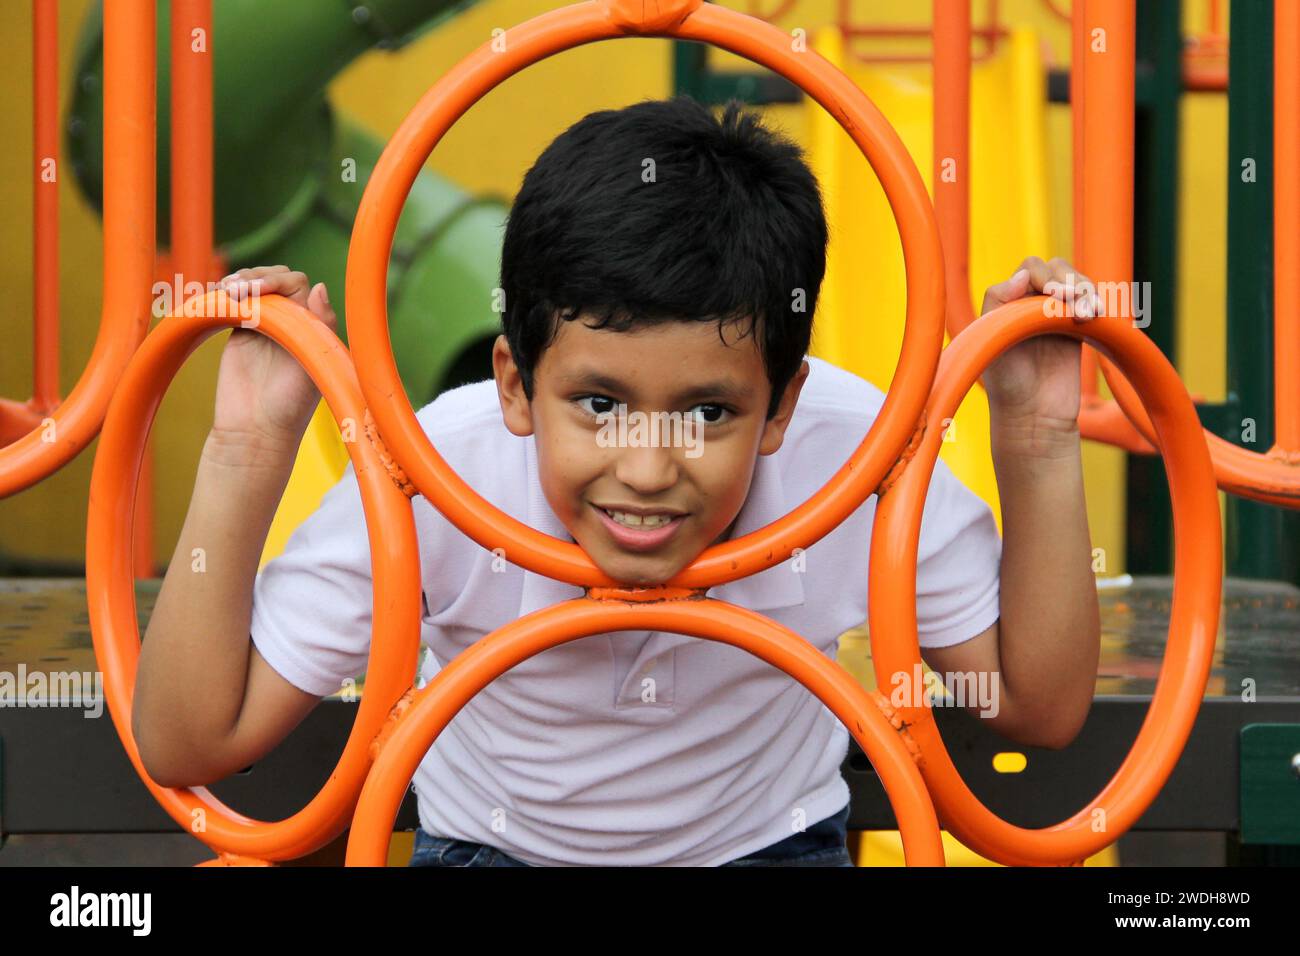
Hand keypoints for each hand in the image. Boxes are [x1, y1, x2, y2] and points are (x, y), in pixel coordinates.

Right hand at [210, 265, 337, 450]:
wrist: (254, 430)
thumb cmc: (290, 405)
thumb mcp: (313, 365)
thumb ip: (321, 326)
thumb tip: (321, 286)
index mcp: (311, 326)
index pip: (297, 284)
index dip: (278, 280)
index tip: (259, 292)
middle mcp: (290, 322)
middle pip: (275, 279)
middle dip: (257, 276)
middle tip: (238, 289)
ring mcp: (264, 326)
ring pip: (253, 287)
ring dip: (240, 280)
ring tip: (227, 291)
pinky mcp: (240, 333)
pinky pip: (234, 303)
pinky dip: (225, 294)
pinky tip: (219, 296)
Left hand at [977, 256, 1101, 428]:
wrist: (1034, 416)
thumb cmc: (1006, 382)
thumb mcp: (989, 341)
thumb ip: (998, 303)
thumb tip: (1022, 274)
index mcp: (1009, 301)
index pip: (1030, 269)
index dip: (1042, 276)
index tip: (1051, 295)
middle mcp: (1032, 303)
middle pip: (1057, 269)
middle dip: (1067, 279)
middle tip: (1069, 299)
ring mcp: (1058, 315)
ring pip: (1078, 282)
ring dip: (1085, 289)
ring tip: (1087, 312)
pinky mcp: (1080, 329)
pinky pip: (1093, 303)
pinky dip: (1097, 302)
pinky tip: (1097, 313)